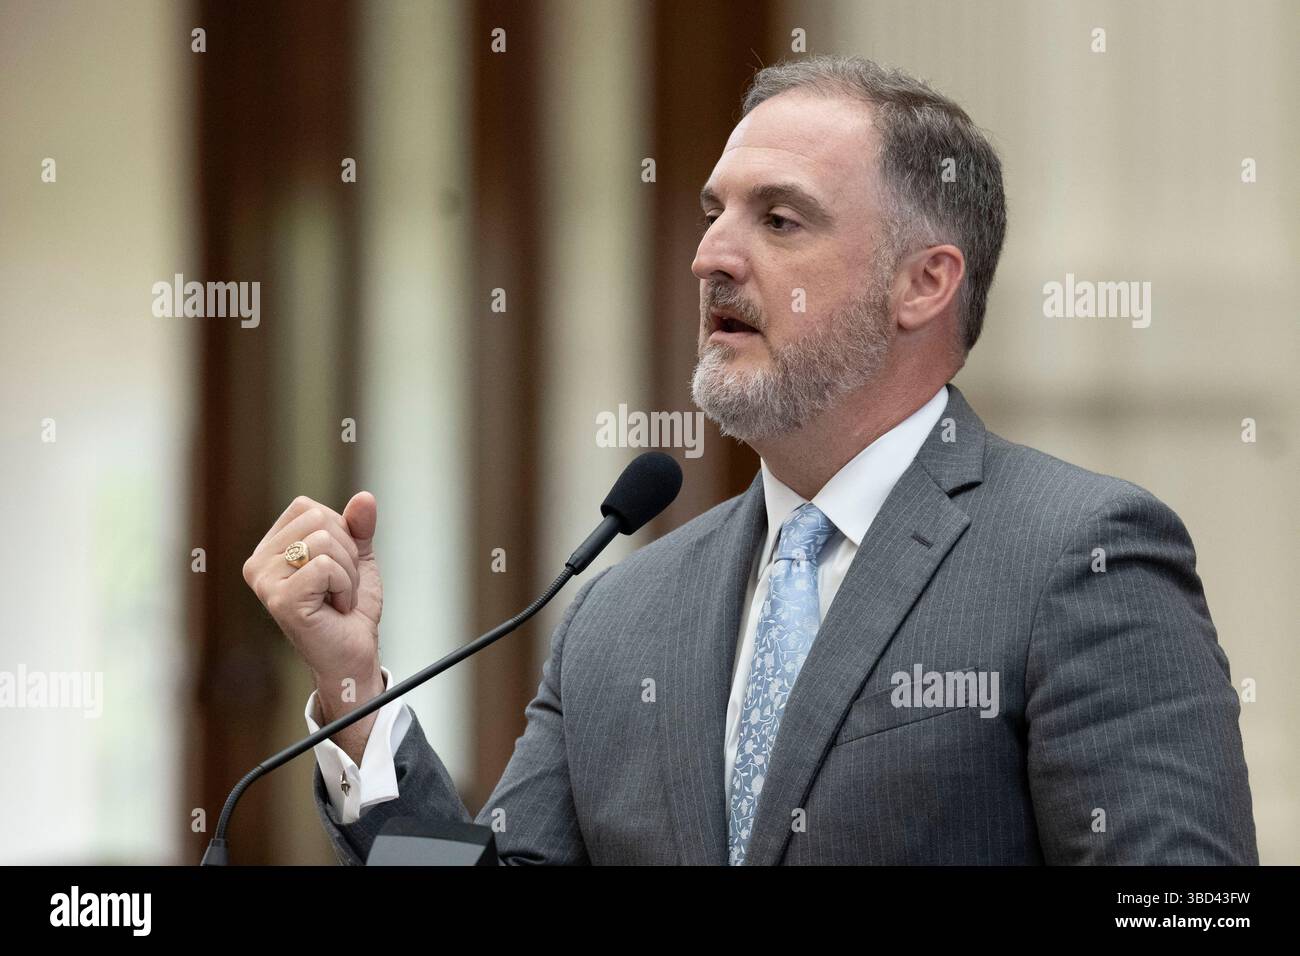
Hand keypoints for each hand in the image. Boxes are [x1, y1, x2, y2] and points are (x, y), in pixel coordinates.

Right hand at [242, 492, 382, 687]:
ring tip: (337, 598)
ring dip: (348, 572)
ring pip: (324, 541)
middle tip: (339, 586)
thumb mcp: (357, 557)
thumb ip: (358, 525)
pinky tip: (335, 609)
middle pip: (318, 519)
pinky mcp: (280, 600)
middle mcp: (258, 563)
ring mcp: (265, 582)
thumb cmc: (349, 608)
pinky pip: (325, 566)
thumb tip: (364, 497)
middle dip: (347, 552)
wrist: (353, 653)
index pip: (307, 507)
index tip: (336, 566)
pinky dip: (344, 586)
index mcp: (270, 548)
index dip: (339, 531)